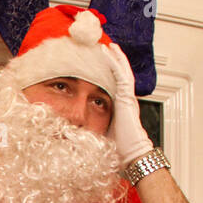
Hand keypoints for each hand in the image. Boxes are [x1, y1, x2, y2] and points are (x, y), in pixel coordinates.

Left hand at [101, 42, 153, 167]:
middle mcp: (124, 100)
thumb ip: (89, 128)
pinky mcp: (127, 98)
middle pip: (118, 75)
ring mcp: (127, 98)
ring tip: (108, 46)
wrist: (130, 155)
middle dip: (112, 61)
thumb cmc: (118, 149)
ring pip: (122, 71)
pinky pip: (122, 75)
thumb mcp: (99, 134)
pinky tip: (111, 53)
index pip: (112, 84)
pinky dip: (116, 63)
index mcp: (119, 107)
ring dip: (115, 57)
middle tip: (103, 49)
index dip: (106, 73)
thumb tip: (72, 130)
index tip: (97, 65)